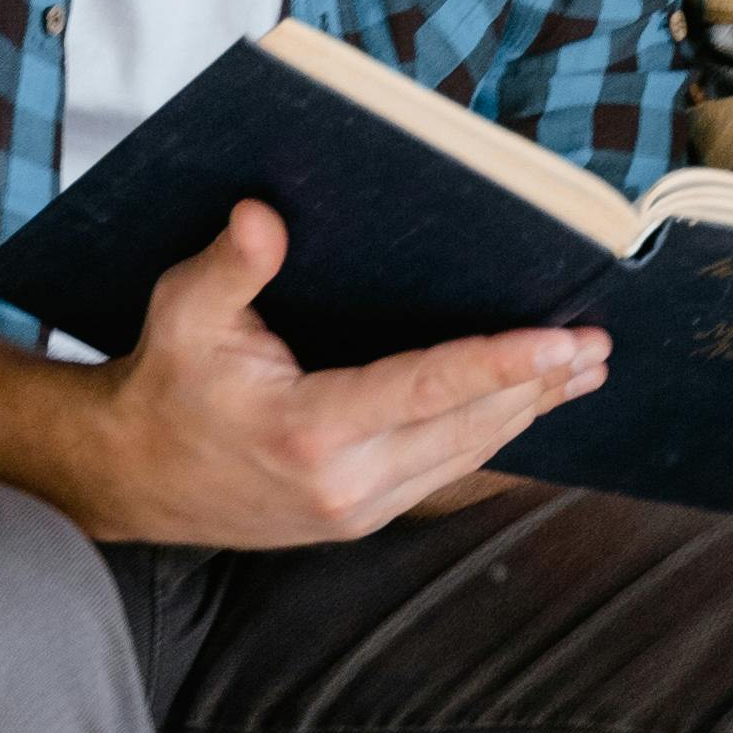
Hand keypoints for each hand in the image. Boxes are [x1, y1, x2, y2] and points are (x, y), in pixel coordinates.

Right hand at [66, 203, 607, 548]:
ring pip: (465, 455)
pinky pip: (444, 470)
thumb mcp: (182, 314)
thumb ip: (232, 266)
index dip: (502, 364)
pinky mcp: (363, 516)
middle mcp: (345, 483)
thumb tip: (266, 216)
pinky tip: (526, 406)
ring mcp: (358, 509)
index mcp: (309, 432)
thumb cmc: (164, 385)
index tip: (564, 342)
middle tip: (600, 344)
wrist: (133, 478)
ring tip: (585, 372)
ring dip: (528, 413)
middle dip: (539, 385)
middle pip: (468, 428)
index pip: (428, 390)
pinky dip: (491, 435)